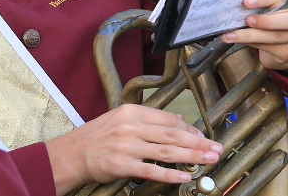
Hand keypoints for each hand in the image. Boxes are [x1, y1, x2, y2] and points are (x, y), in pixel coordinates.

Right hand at [44, 104, 221, 195]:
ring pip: (166, 152)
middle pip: (172, 134)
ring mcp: (126, 146)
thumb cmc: (97, 137)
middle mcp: (130, 126)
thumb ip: (148, 119)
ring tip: (208, 160)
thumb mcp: (120, 119)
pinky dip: (170, 174)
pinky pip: (151, 171)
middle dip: (198, 142)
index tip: (204, 136)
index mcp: (131, 112)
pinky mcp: (122, 165)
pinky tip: (184, 176)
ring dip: (191, 156)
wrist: (71, 153)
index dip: (190, 128)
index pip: (168, 119)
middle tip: (215, 148)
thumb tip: (176, 120)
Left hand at [221, 0, 287, 71]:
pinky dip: (253, 43)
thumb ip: (266, 2)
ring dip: (250, 36)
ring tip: (231, 35)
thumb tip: (242, 3)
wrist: (286, 40)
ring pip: (276, 37)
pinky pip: (270, 48)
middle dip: (266, 21)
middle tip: (247, 20)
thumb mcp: (275, 4)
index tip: (247, 2)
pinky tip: (240, 40)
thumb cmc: (278, 15)